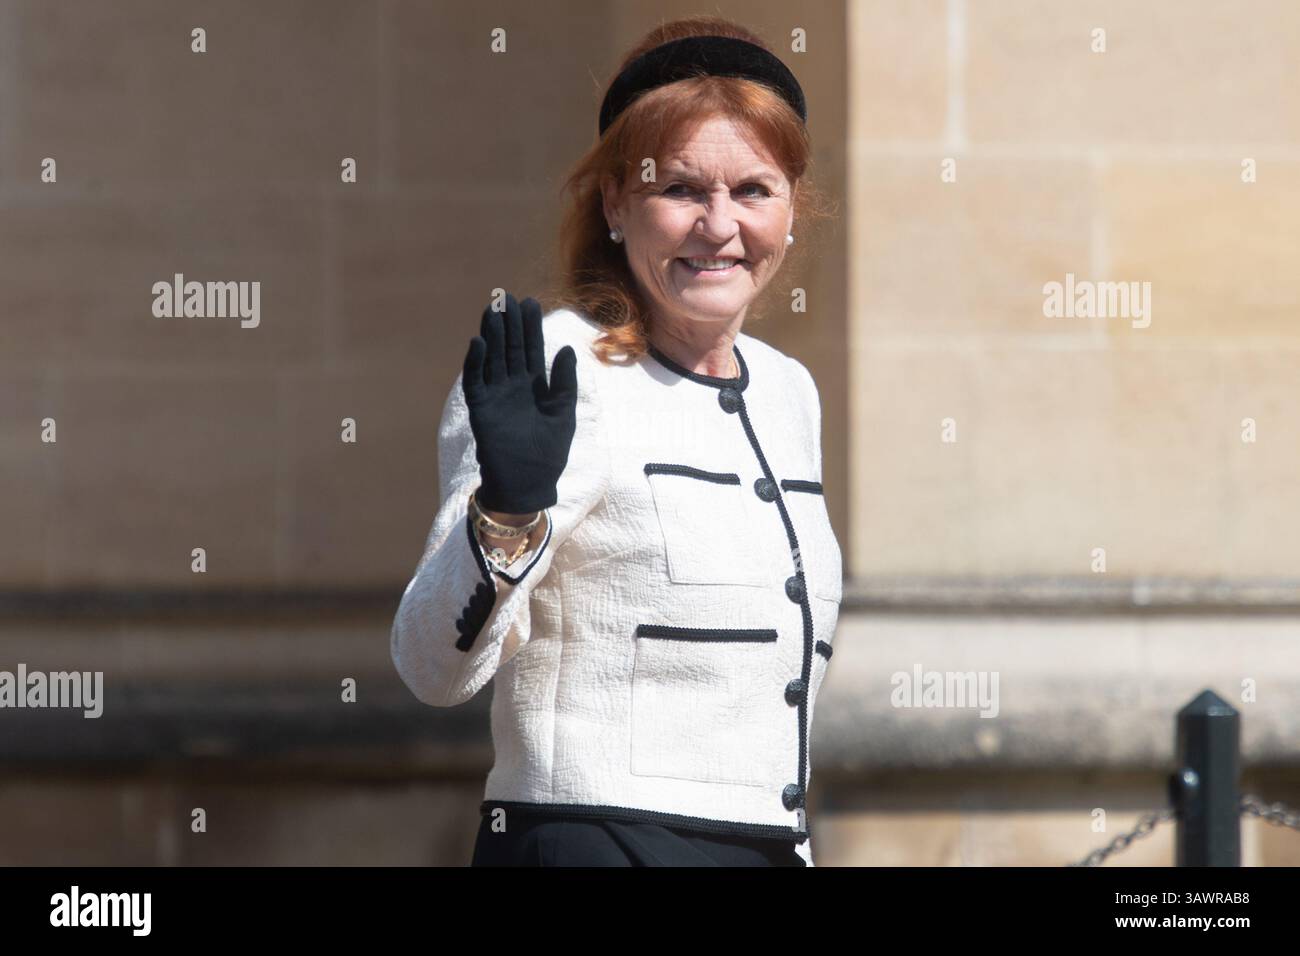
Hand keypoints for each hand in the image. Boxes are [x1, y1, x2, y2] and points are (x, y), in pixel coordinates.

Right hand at [461, 293, 577, 514]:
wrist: (529, 482)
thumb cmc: (550, 452)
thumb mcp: (564, 413)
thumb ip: (564, 381)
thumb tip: (566, 349)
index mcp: (535, 385)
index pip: (531, 349)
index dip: (530, 327)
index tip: (530, 302)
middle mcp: (513, 385)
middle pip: (509, 347)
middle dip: (509, 323)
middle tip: (508, 298)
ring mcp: (495, 395)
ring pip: (492, 358)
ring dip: (491, 335)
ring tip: (492, 311)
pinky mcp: (480, 408)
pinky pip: (475, 381)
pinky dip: (475, 362)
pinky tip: (478, 342)